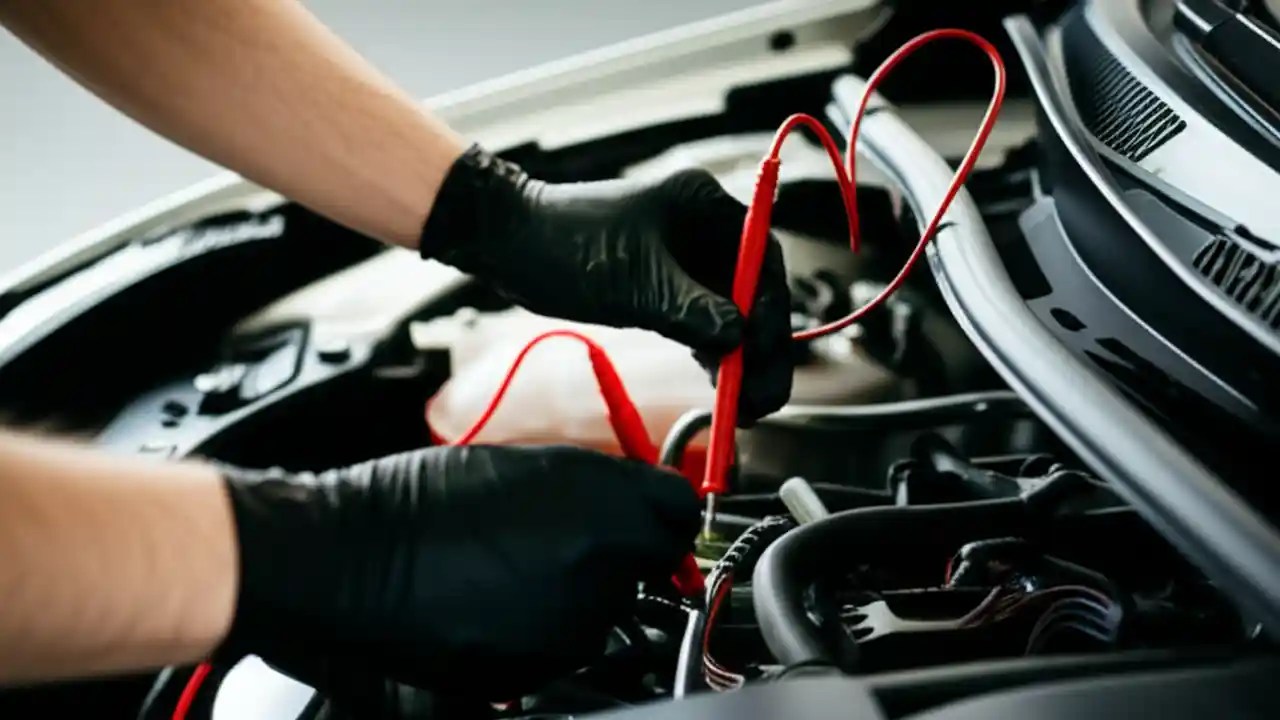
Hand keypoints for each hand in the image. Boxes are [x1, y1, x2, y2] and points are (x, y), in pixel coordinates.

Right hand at [216, 445, 698, 696]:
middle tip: (555, 540)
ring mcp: (572, 628)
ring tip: (509, 569)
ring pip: (606, 611)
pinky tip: (494, 602)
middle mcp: (600, 569)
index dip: (662, 515)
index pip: (679, 513)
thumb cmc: (419, 500)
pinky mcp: (538, 670)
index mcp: (603, 505)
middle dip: (615, 554)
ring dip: (577, 594)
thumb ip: (596, 484)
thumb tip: (637, 499)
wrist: (347, 561)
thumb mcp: (523, 465)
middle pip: (645, 566)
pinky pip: (565, 646)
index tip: (647, 519)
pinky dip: (543, 629)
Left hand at [420, 145, 792, 424]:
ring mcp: (685, 254)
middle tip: (766, 397)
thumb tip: (737, 339)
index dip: (771, 313)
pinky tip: (722, 385)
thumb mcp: (635, 283)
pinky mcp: (666, 281)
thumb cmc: (565, 244)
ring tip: (748, 406)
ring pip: (732, 311)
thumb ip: (691, 311)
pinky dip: (713, 352)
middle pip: (754, 290)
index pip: (762, 260)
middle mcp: (702, 225)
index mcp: (703, 204)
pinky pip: (704, 319)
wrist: (511, 243)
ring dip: (740, 357)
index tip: (766, 356)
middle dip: (762, 346)